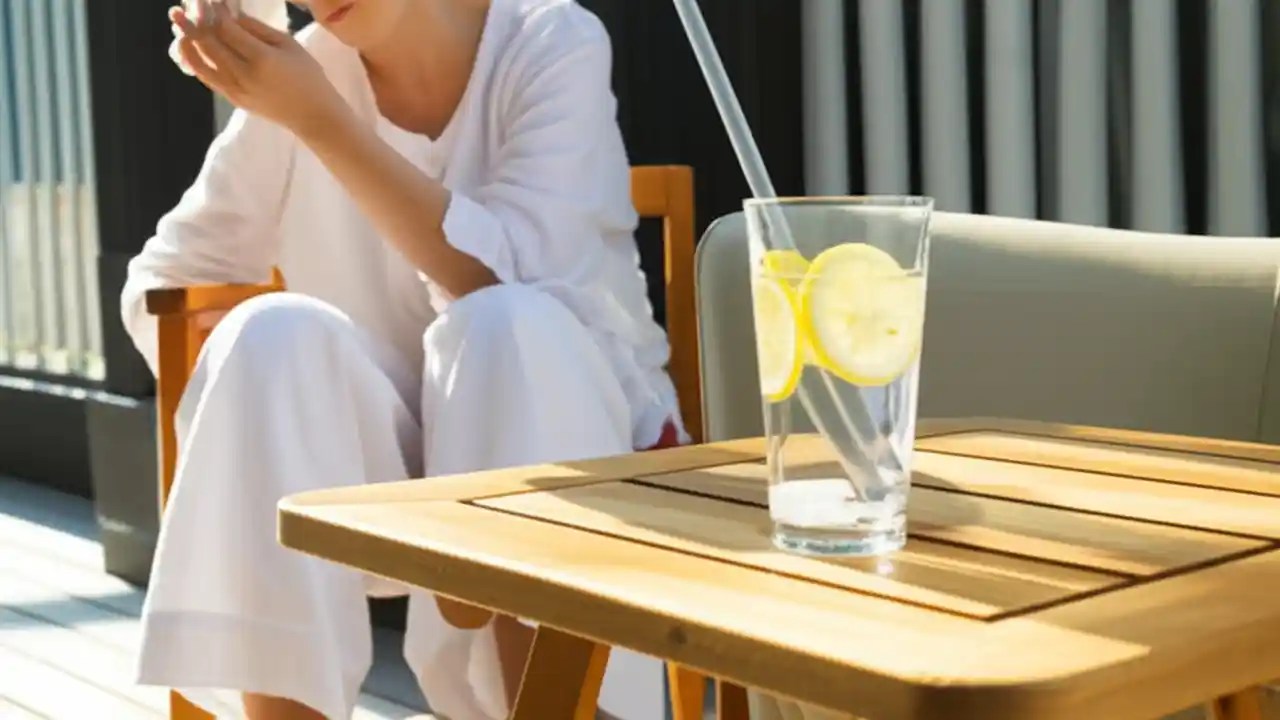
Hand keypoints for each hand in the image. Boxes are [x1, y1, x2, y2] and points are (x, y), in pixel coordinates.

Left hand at [169, 4, 348, 138]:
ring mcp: (234, 89)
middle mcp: (243, 75)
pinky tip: (187, 45)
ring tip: (177, 23)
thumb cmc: (308, 76)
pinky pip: (205, 76)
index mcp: (261, 58)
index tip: (210, 0)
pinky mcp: (232, 98)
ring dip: (186, 39)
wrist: (312, 114)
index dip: (214, 12)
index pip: (227, 29)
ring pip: (200, 61)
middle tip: (181, 7)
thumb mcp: (289, 45)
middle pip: (208, 43)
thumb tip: (231, 16)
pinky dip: (193, 59)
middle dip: (192, 21)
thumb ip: (258, 29)